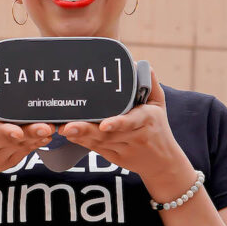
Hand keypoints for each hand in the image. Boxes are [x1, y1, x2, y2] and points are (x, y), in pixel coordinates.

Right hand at [0, 76, 53, 176]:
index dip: (4, 131)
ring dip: (37, 137)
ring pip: (21, 146)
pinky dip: (36, 143)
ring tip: (51, 127)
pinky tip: (46, 136)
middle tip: (46, 127)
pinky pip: (25, 151)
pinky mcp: (10, 161)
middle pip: (11, 139)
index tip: (17, 131)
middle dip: (30, 133)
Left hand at [59, 68, 193, 193]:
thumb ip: (149, 82)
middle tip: (67, 127)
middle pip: (108, 134)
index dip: (117, 123)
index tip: (104, 125)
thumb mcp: (159, 103)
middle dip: (86, 131)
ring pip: (100, 143)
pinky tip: (70, 135)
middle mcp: (136, 136)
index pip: (131, 121)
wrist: (163, 161)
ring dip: (80, 136)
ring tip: (63, 128)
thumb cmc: (159, 127)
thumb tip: (135, 64)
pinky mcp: (116, 158)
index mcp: (147, 120)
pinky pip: (97, 149)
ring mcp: (125, 149)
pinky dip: (83, 142)